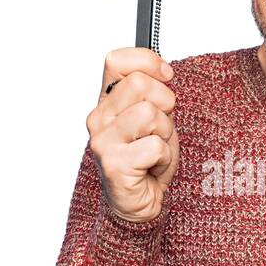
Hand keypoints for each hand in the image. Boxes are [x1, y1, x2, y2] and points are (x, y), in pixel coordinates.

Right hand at [87, 48, 178, 223]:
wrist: (138, 204)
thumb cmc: (147, 161)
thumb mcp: (154, 117)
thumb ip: (152, 92)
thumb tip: (164, 70)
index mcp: (107, 101)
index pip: (117, 61)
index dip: (147, 62)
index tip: (166, 76)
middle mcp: (99, 118)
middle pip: (140, 84)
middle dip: (165, 104)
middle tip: (161, 129)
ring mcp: (103, 141)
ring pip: (149, 114)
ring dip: (165, 134)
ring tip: (156, 150)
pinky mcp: (114, 164)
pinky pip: (155, 146)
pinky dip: (164, 159)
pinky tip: (153, 168)